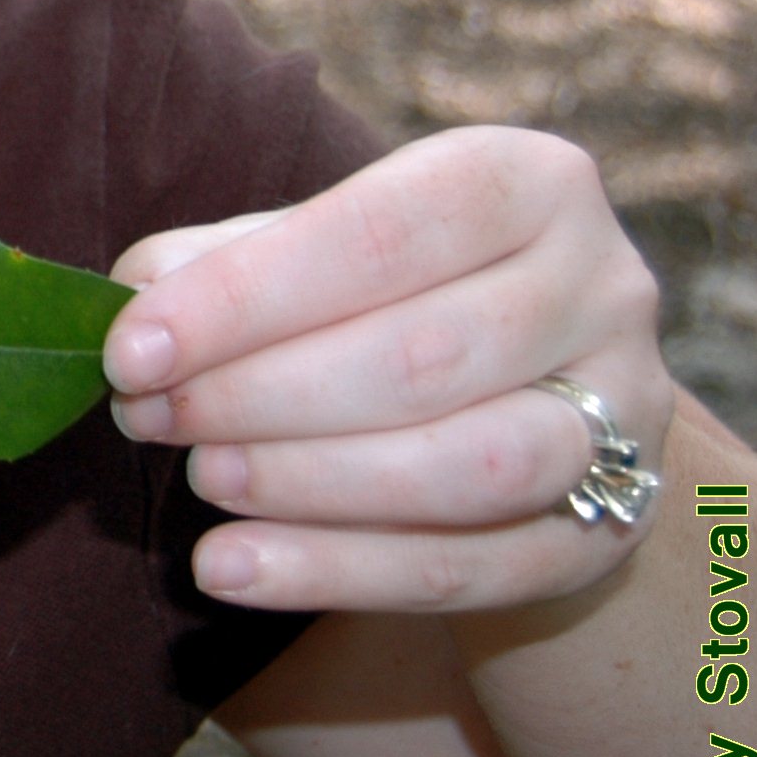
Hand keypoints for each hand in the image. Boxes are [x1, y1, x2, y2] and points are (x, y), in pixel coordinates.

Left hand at [101, 126, 670, 612]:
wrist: (525, 395)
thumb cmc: (385, 297)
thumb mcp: (316, 250)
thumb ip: (226, 262)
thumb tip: (136, 300)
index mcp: (528, 183)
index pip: (378, 234)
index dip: (242, 297)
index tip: (130, 348)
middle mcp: (602, 290)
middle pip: (422, 357)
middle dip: (257, 394)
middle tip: (147, 415)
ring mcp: (625, 417)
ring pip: (470, 467)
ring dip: (309, 482)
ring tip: (201, 479)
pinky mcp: (603, 531)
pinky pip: (470, 570)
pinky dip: (335, 573)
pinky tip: (228, 567)